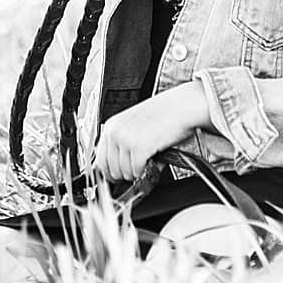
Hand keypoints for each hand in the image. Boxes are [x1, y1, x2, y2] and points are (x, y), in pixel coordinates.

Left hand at [93, 82, 209, 182]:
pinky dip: (147, 172)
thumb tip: (118, 167)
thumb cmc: (164, 114)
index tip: (118, 176)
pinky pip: (138, 172)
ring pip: (125, 173)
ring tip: (150, 160)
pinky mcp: (139, 148)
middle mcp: (115, 132)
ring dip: (138, 173)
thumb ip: (122, 143)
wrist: (182, 106)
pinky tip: (154, 161)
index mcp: (111, 126)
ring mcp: (126, 140)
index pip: (100, 160)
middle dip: (125, 174)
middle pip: (110, 171)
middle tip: (139, 169)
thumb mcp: (134, 125)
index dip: (110, 172)